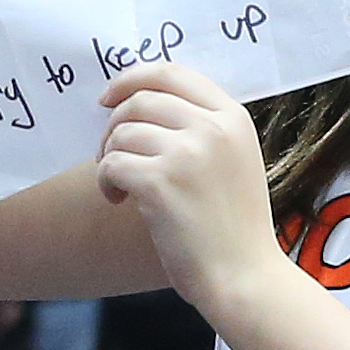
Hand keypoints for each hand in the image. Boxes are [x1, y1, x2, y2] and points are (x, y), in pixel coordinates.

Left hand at [96, 64, 284, 314]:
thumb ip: (204, 127)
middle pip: (141, 99)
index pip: (173, 72)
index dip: (133, 78)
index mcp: (233, 117)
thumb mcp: (237, 159)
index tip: (110, 97)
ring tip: (120, 186)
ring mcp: (187, 154)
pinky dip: (105, 181)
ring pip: (122, 132)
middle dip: (114, 124)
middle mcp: (213, 128)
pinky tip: (117, 199)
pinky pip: (112, 164)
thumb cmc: (234, 225)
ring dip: (109, 157)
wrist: (245, 276)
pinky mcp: (160, 183)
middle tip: (111, 153)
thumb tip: (141, 102)